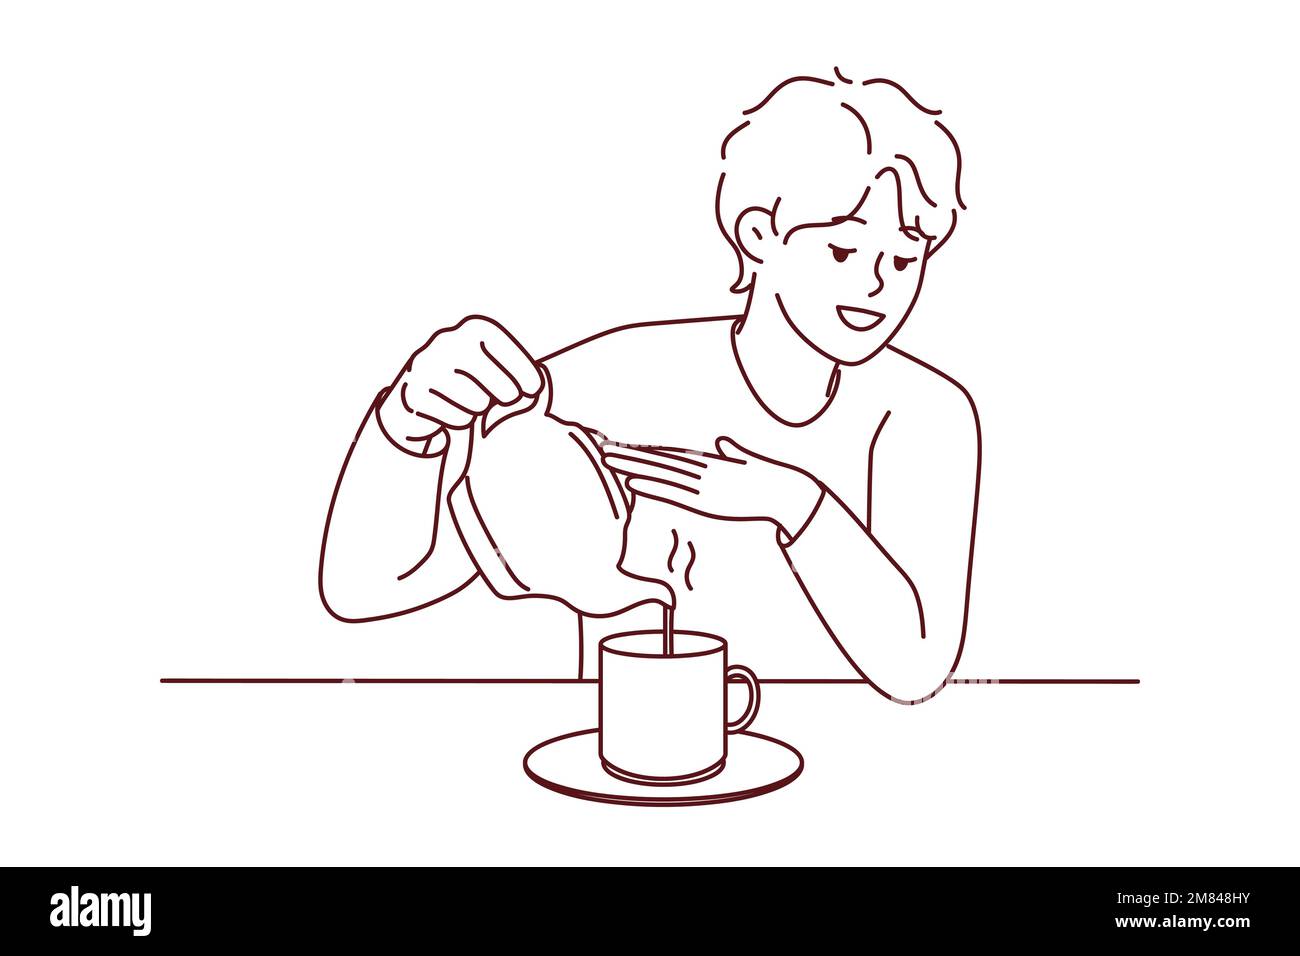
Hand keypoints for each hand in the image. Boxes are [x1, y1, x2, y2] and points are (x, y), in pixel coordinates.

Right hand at [377, 315, 543, 455]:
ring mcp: (429, 366)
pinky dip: (459, 421)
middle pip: (502, 388)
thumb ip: (517, 370)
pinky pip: (456, 419)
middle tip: (496, 399)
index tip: (533, 390)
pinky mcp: (415, 393)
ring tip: (470, 402)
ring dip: (478, 410)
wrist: (416, 390)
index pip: (514, 358)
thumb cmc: (467, 377)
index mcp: (476, 329)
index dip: (527, 377)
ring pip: (479, 405)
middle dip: (505, 399)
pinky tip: (451, 410)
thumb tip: (542, 387)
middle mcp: (450, 342)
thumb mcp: (491, 362)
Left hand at [602, 436, 823, 541]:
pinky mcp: (706, 499)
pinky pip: (672, 491)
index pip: (670, 454)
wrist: (788, 493)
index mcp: (710, 461)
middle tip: (601, 446)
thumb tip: (723, 441)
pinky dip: (650, 485)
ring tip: (607, 459)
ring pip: (658, 471)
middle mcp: (702, 468)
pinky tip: (631, 481)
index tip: (626, 444)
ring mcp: (702, 483)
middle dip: (628, 452)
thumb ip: (733, 451)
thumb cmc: (771, 479)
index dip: (645, 449)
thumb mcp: (748, 461)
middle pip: (657, 458)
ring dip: (631, 464)